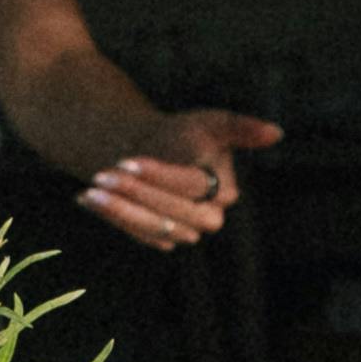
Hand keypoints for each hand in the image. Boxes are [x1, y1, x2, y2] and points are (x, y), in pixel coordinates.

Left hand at [76, 108, 281, 253]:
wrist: (155, 150)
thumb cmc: (186, 134)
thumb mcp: (213, 123)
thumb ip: (241, 128)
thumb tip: (276, 133)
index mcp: (223, 191)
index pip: (190, 186)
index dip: (160, 175)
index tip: (129, 162)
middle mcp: (207, 218)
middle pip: (171, 212)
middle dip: (135, 194)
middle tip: (102, 175)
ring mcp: (182, 232)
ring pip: (151, 227)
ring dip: (118, 210)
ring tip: (90, 190)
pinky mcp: (158, 238)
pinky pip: (134, 232)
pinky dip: (110, 216)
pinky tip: (84, 198)